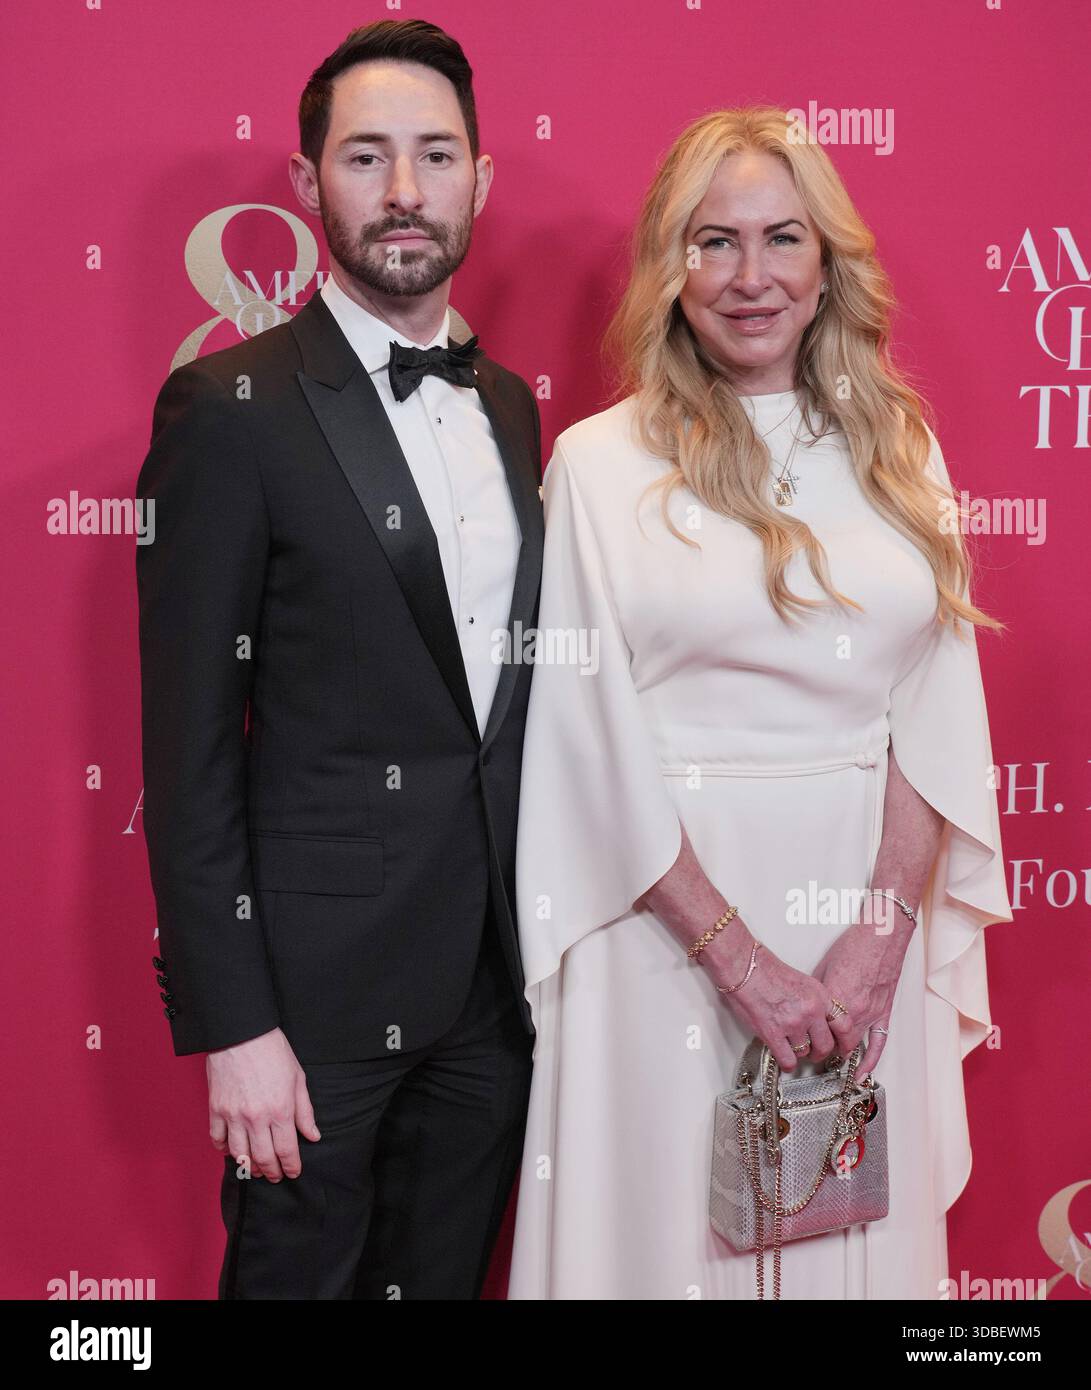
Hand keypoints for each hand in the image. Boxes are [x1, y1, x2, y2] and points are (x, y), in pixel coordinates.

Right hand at [207, 1027, 320, 1180]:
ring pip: (240, 1155)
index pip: (287, 1151)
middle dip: (271, 1172)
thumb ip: (305, 1111)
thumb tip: (313, 1135)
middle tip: (275, 1176)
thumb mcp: (298, 1078)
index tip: (293, 1172)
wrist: (241, 1033)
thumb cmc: (273, 1051)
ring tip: (255, 1169)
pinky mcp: (216, 1110)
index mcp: (281, 1110)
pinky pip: (217, 1139)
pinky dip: (225, 1150)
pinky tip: (232, 1151)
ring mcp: (233, 1116)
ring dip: (249, 1166)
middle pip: (263, 1158)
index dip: (291, 1166)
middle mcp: (257, 1118)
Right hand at [701, 917, 840, 1072]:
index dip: (845, 1041)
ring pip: (804, 1052)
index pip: (844, 1025)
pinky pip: (787, 1060)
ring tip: (791, 1046)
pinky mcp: (773, 1033)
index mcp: (820, 996)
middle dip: (820, 1052)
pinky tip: (785, 1060)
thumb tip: (821, 1022)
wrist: (745, 967)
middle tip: (815, 1052)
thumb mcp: (803, 982)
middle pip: (826, 1045)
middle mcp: (810, 1010)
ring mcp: (792, 1023)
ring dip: (799, 1052)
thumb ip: (816, 1002)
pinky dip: (787, 1063)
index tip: (842, 1048)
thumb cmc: (768, 971)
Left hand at [811, 919, 912, 1074]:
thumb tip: (809, 1004)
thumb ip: (818, 992)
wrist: (882, 937)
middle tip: (813, 1050)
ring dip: (841, 1052)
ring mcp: (870, 1013)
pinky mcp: (884, 1013)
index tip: (800, 1040)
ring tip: (829, 1056)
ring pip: (852, 1045)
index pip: (817, 1028)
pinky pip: (878, 1044)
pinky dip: (870, 1061)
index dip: (807, 1036)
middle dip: (822, 1049)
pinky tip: (862, 1074)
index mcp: (834, 998)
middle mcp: (852, 1009)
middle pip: (833, 1041)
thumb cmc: (854, 946)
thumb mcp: (824, 966)